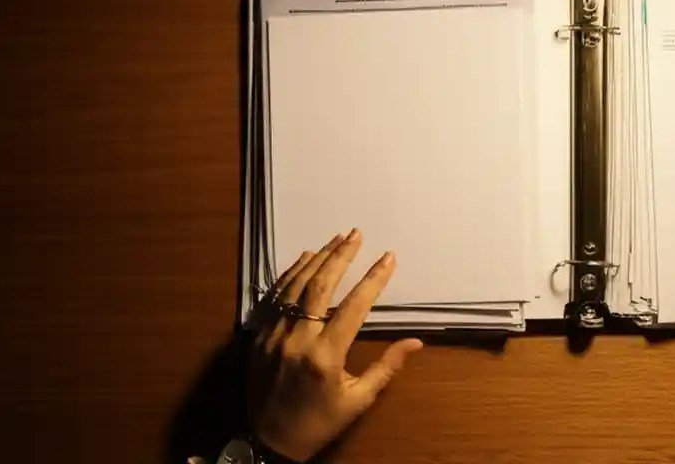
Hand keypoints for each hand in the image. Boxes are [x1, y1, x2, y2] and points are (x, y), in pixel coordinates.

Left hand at [247, 230, 421, 460]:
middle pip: (320, 286)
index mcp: (325, 357)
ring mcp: (273, 335)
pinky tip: (304, 258)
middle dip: (341, 256)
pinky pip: (274, 297)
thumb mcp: (357, 400)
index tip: (388, 257)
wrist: (268, 441)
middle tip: (356, 234)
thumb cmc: (318, 423)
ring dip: (317, 259)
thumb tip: (415, 342)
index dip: (373, 280)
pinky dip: (290, 274)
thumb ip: (386, 367)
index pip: (353, 307)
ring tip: (336, 239)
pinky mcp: (259, 336)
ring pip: (294, 286)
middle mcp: (297, 340)